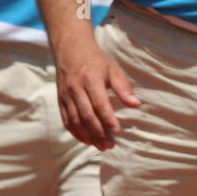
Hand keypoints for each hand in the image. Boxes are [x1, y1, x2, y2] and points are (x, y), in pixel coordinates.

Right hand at [54, 35, 138, 149]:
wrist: (71, 50)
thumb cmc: (96, 60)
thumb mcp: (113, 69)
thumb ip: (124, 88)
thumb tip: (136, 104)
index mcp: (90, 79)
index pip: (99, 104)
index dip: (108, 119)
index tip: (118, 131)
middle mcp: (75, 89)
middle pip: (87, 116)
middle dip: (99, 133)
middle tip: (110, 145)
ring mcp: (66, 96)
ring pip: (75, 121)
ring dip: (88, 136)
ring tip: (101, 146)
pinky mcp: (60, 101)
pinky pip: (67, 121)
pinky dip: (76, 133)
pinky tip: (87, 140)